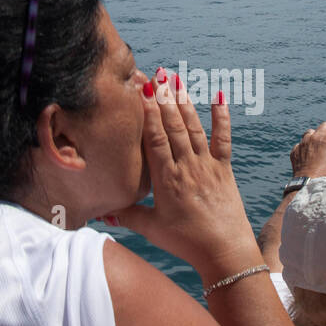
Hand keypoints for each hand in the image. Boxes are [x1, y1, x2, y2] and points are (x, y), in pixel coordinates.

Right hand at [106, 73, 259, 281]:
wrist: (224, 252)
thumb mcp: (151, 229)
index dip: (149, 112)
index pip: (155, 139)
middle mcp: (187, 168)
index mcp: (166, 180)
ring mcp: (207, 166)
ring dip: (185, 102)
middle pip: (174, 127)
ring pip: (194, 128)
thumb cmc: (185, 242)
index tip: (142, 90)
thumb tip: (100, 211)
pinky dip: (221, 117)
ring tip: (177, 79)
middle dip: (165, 98)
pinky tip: (219, 96)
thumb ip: (126, 216)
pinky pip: (223, 139)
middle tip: (158, 74)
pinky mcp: (224, 170)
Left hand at [290, 122, 325, 177]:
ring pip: (311, 132)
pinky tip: (309, 154)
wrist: (308, 180)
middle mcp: (316, 136)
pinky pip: (302, 144)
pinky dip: (306, 147)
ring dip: (316, 137)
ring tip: (319, 145)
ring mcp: (304, 142)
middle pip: (325, 127)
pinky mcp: (296, 149)